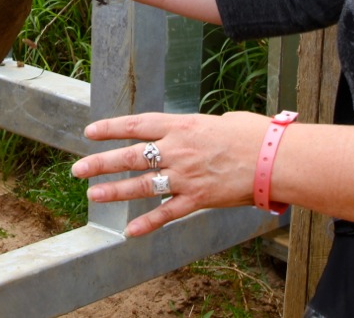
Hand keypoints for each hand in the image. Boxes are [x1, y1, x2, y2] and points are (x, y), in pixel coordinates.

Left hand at [71, 111, 268, 236]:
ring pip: (142, 185)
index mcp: (181, 125)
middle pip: (130, 157)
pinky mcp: (198, 199)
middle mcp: (177, 150)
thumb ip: (197, 129)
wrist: (275, 159)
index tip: (90, 133)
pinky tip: (129, 232)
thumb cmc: (253, 134)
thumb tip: (191, 134)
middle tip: (77, 170)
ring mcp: (185, 176)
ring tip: (94, 195)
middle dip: (100, 163)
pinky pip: (167, 213)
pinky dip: (148, 223)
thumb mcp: (219, 120)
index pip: (136, 125)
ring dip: (115, 191)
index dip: (110, 129)